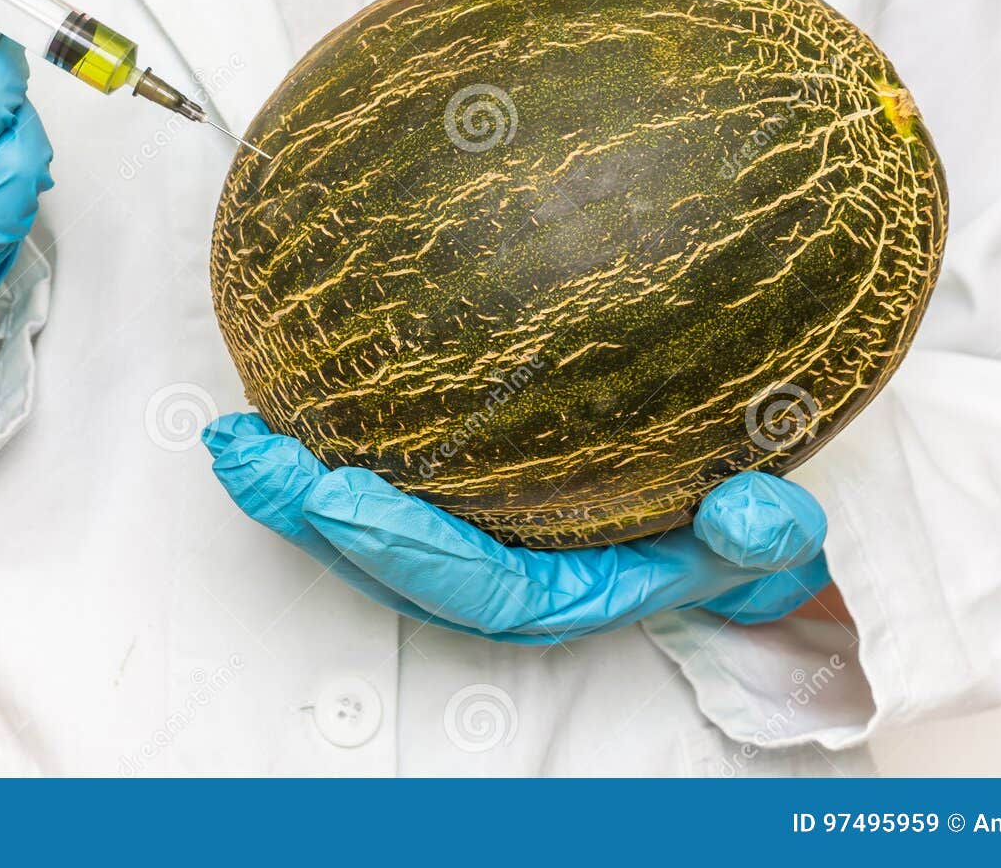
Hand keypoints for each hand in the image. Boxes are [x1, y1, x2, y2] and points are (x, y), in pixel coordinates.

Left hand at [203, 413, 829, 642]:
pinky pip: (374, 492)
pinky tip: (271, 408)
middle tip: (245, 452)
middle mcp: (502, 579)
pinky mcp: (448, 502)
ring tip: (232, 437)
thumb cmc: (734, 534)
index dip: (403, 549)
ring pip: (366, 536)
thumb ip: (763, 531)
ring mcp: (468, 543)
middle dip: (311, 518)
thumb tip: (747, 511)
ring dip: (291, 493)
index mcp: (564, 593)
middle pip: (392, 566)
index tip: (335, 496)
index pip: (473, 588)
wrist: (726, 533)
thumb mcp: (768, 535)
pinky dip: (317, 460)